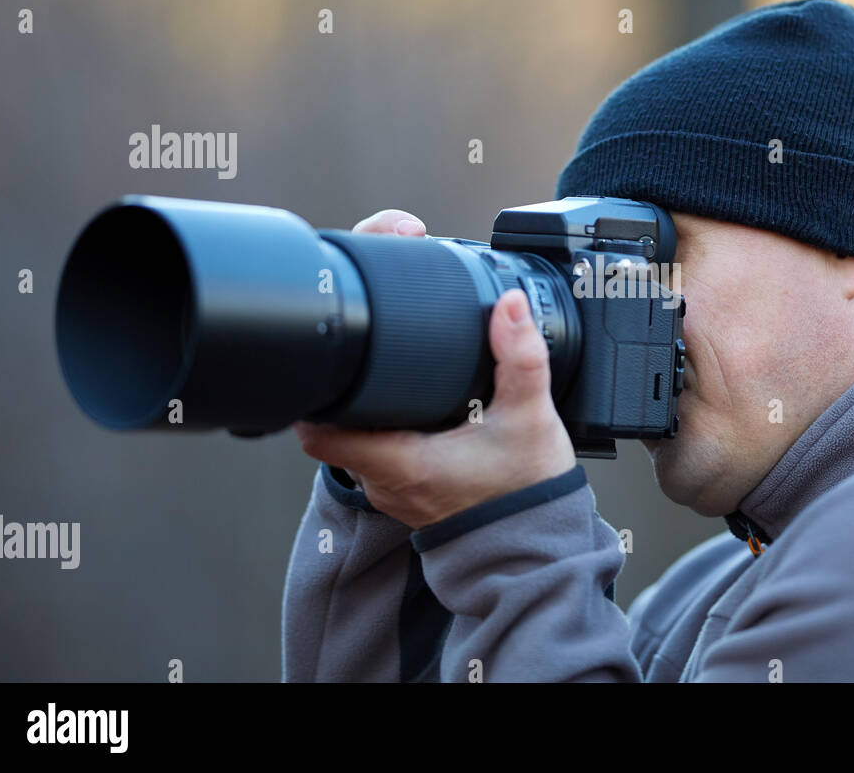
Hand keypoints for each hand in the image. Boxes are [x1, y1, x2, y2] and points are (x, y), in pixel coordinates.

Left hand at [292, 209, 575, 529]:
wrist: (538, 546)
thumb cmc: (528, 493)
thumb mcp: (530, 416)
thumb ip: (519, 357)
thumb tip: (509, 306)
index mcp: (401, 463)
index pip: (319, 434)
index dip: (315, 396)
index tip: (328, 363)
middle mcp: (387, 484)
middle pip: (334, 431)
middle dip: (345, 394)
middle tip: (365, 356)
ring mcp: (395, 494)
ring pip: (356, 445)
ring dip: (366, 415)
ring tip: (392, 381)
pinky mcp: (410, 496)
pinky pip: (379, 459)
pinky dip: (389, 434)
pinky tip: (417, 413)